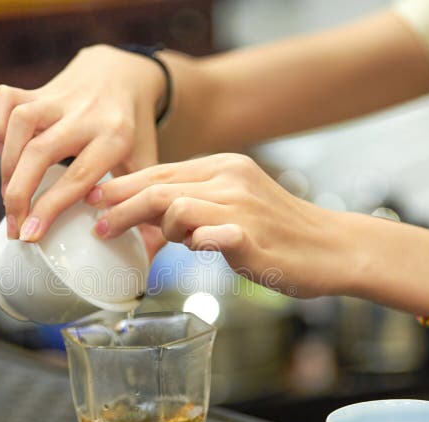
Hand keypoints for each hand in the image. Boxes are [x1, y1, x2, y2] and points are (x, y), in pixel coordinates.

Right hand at [0, 45, 165, 241]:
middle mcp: (86, 113)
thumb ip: (143, 208)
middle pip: (41, 152)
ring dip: (5, 166)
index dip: (49, 207)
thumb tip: (145, 260)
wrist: (124, 75)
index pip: (77, 175)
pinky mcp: (37, 88)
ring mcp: (58, 97)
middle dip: (19, 194)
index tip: (30, 235)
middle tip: (15, 228)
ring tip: (9, 200)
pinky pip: (4, 102)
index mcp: (116, 136)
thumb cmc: (133, 131)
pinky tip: (3, 157)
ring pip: (20, 124)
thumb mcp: (147, 164)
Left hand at [86, 154, 342, 297]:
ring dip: (162, 231)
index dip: (123, 186)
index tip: (94, 200)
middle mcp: (229, 179)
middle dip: (121, 208)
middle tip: (99, 228)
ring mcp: (241, 207)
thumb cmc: (279, 232)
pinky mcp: (252, 237)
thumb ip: (194, 206)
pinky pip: (211, 235)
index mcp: (223, 167)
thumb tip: (151, 221)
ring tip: (166, 247)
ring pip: (176, 208)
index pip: (160, 172)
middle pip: (158, 187)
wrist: (334, 248)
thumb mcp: (234, 205)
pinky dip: (196, 241)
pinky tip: (196, 248)